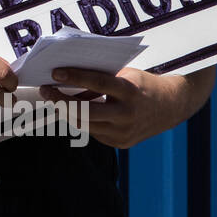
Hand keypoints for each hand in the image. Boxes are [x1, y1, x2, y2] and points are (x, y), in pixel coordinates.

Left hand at [39, 66, 211, 148]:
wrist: (172, 106)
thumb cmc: (142, 84)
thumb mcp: (126, 74)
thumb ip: (102, 77)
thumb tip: (69, 77)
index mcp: (131, 92)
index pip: (98, 83)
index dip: (75, 77)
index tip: (55, 72)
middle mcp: (127, 115)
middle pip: (85, 112)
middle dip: (61, 101)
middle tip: (45, 90)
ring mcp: (124, 133)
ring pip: (85, 124)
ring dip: (66, 112)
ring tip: (54, 99)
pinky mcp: (121, 143)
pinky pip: (94, 131)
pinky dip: (82, 120)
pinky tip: (73, 110)